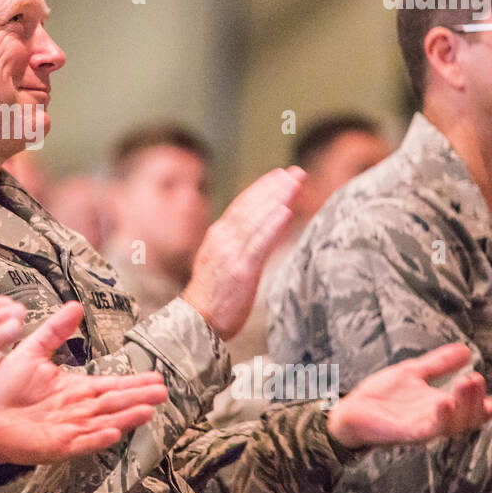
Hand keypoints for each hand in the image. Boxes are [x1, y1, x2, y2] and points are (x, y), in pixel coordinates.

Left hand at [0, 301, 168, 464]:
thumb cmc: (7, 387)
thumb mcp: (33, 351)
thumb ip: (55, 331)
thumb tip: (76, 305)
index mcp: (76, 389)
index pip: (110, 385)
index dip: (133, 382)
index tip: (157, 377)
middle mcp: (78, 410)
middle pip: (113, 403)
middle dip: (138, 398)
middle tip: (162, 392)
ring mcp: (70, 429)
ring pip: (103, 422)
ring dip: (125, 418)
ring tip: (148, 411)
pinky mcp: (57, 445)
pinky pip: (81, 442)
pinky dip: (97, 438)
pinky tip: (114, 432)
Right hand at [179, 166, 304, 338]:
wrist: (196, 321)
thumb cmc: (213, 296)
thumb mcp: (224, 263)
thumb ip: (241, 245)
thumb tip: (263, 232)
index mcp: (218, 236)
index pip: (242, 205)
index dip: (262, 188)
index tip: (280, 175)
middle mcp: (223, 239)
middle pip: (250, 206)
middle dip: (274, 187)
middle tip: (295, 171)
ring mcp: (231, 253)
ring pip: (255, 219)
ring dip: (277, 198)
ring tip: (294, 184)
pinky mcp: (240, 269)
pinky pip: (259, 243)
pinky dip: (272, 225)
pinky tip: (285, 212)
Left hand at [326, 343, 491, 449]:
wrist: (350, 410)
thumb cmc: (381, 396)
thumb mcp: (413, 372)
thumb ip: (438, 364)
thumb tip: (466, 349)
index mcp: (440, 407)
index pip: (471, 410)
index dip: (490, 408)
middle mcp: (435, 420)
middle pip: (466, 417)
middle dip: (475, 399)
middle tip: (478, 378)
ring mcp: (422, 428)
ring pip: (451, 424)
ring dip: (462, 405)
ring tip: (469, 383)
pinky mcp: (405, 433)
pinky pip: (427, 429)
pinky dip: (439, 418)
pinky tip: (444, 403)